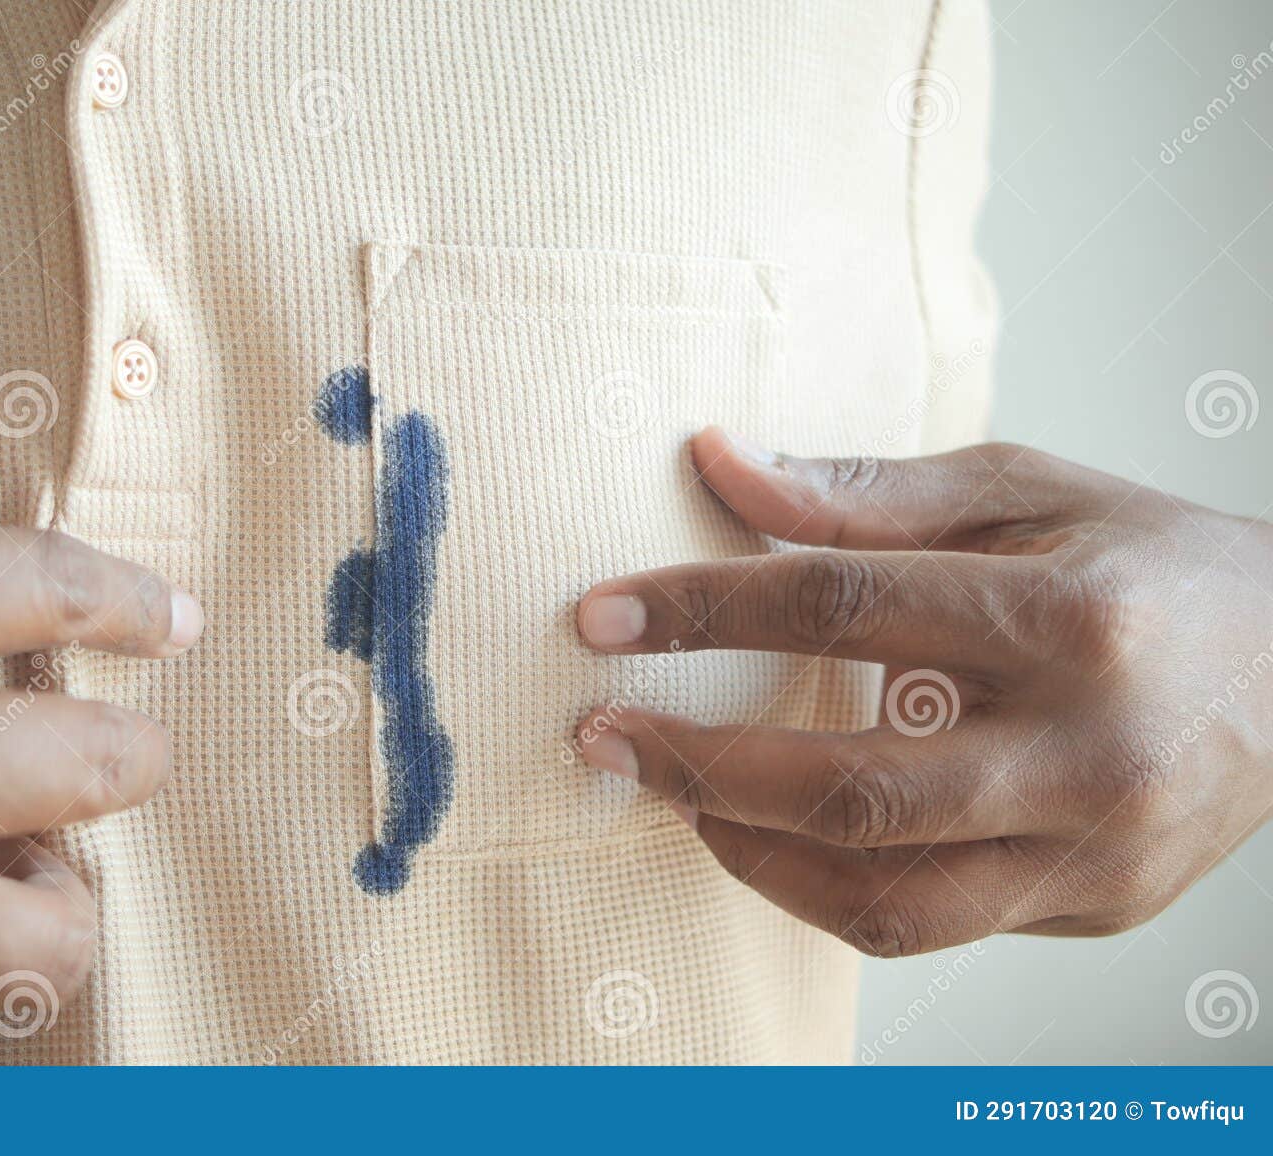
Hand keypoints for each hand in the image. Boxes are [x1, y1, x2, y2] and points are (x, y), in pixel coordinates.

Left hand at [575, 427, 1272, 957]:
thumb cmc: (1150, 564)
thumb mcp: (1022, 490)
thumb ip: (863, 493)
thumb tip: (717, 464)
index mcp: (1075, 616)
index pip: (845, 607)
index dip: (702, 609)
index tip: (603, 615)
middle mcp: (1093, 750)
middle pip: (852, 789)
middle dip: (698, 767)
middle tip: (603, 738)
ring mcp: (1101, 851)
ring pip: (884, 897)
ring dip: (749, 853)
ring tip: (679, 796)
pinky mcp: (1096, 908)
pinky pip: (928, 927)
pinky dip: (825, 889)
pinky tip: (774, 836)